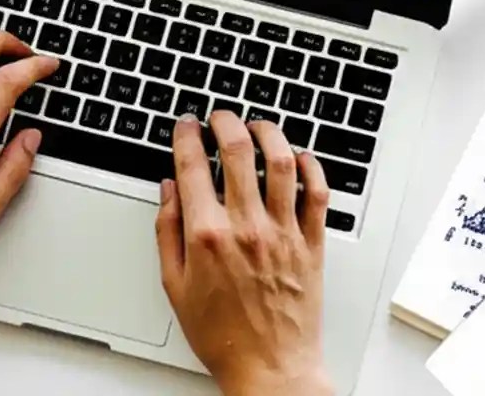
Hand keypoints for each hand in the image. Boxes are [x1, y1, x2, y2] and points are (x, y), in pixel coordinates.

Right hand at [156, 112, 333, 395]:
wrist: (269, 367)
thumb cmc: (221, 335)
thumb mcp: (174, 286)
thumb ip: (167, 232)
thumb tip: (167, 190)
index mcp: (207, 236)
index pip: (192, 167)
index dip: (186, 136)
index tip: (186, 126)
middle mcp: (246, 228)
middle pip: (238, 151)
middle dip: (225, 122)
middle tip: (220, 116)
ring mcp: (283, 233)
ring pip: (281, 162)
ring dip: (269, 134)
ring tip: (259, 126)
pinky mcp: (311, 243)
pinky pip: (317, 193)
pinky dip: (312, 167)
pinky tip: (301, 157)